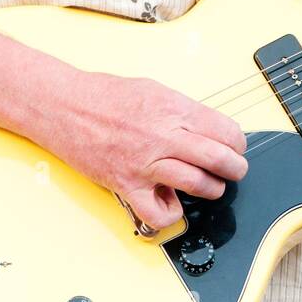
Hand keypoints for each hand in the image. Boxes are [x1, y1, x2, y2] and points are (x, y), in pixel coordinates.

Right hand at [46, 70, 247, 229]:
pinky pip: (160, 212)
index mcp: (173, 108)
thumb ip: (182, 110)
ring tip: (210, 186)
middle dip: (235, 168)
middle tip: (235, 170)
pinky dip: (170, 212)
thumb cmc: (104, 95)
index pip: (225, 131)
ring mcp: (146, 163)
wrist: (65, 106)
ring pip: (198, 185)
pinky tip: (169, 201)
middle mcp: (164, 135)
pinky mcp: (127, 185)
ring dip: (212, 189)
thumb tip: (208, 127)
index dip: (237, 142)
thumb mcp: (153, 89)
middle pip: (219, 158)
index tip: (236, 146)